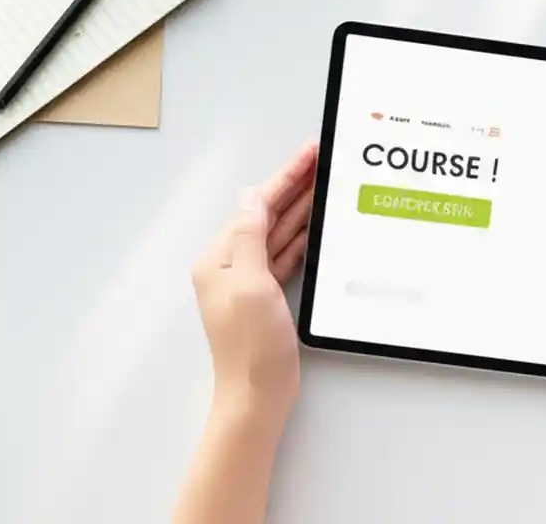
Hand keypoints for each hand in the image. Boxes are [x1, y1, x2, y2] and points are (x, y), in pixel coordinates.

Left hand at [191, 142, 317, 414]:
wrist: (257, 394)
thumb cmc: (251, 347)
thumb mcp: (251, 285)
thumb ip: (250, 237)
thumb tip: (252, 196)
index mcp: (219, 258)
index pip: (257, 205)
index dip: (285, 176)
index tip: (309, 152)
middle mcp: (229, 265)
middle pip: (268, 213)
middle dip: (295, 184)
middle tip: (322, 157)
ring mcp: (247, 280)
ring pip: (279, 231)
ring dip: (302, 206)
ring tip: (325, 181)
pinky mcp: (265, 295)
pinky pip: (285, 254)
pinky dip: (302, 235)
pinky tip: (316, 223)